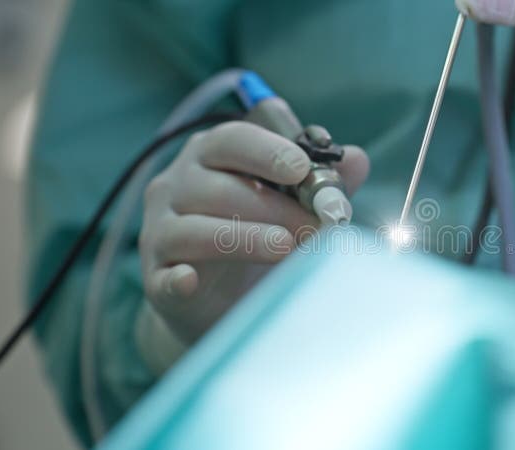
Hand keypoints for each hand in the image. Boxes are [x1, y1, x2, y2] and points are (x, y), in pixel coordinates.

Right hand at [139, 121, 368, 347]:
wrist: (220, 302)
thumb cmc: (258, 237)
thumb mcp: (292, 207)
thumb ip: (323, 183)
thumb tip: (358, 160)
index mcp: (209, 156)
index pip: (231, 140)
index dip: (267, 151)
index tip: (302, 168)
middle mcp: (176, 186)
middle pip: (217, 186)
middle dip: (274, 205)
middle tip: (317, 226)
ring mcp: (160, 232)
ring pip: (196, 229)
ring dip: (246, 237)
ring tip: (288, 248)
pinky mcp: (156, 278)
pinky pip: (164, 276)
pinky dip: (178, 278)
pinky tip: (192, 280)